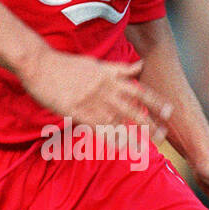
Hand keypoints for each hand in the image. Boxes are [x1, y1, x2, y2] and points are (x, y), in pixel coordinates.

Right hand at [20, 48, 172, 138]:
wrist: (40, 65)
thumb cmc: (66, 64)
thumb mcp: (96, 62)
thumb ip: (118, 68)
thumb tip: (139, 66)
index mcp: (109, 76)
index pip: (138, 90)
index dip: (155, 101)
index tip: (169, 111)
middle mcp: (105, 89)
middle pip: (133, 108)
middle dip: (149, 123)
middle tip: (163, 134)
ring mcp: (92, 101)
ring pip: (118, 122)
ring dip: (133, 135)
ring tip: (145, 146)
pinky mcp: (78, 112)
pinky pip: (98, 128)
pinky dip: (110, 138)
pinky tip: (120, 147)